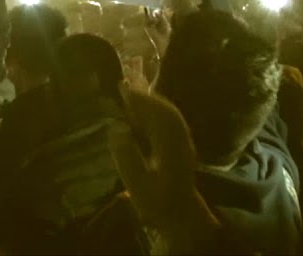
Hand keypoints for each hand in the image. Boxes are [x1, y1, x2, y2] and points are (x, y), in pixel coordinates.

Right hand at [108, 83, 216, 241]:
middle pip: (166, 112)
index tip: (123, 89)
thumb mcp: (138, 185)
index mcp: (171, 149)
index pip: (158, 117)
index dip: (141, 101)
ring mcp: (184, 144)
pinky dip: (156, 112)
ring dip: (152, 103)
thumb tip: (117, 128)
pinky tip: (143, 113)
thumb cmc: (157, 204)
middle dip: (146, 97)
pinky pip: (171, 122)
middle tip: (124, 86)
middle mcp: (181, 142)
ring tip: (131, 95)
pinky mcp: (182, 147)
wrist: (181, 217)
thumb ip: (127, 156)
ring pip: (170, 115)